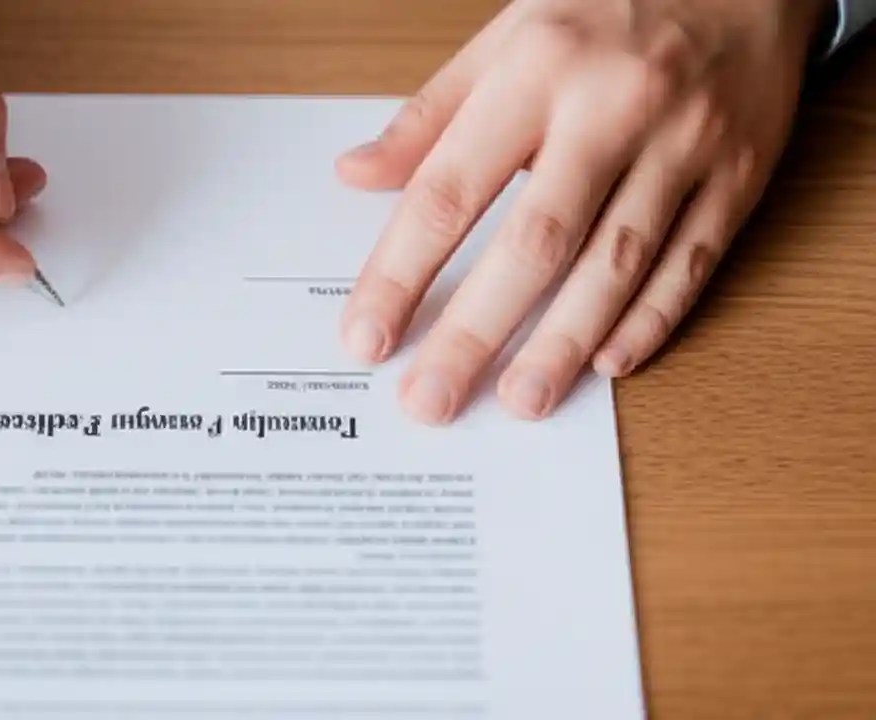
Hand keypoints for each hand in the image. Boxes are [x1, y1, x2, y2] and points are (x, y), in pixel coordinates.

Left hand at [336, 0, 829, 422]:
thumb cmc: (610, 6)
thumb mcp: (507, 36)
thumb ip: (429, 114)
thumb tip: (356, 175)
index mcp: (536, 68)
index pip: (450, 189)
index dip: (401, 272)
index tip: (367, 336)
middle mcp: (611, 108)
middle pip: (534, 242)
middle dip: (476, 331)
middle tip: (431, 400)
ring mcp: (683, 144)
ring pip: (616, 263)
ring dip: (562, 342)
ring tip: (519, 399)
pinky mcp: (740, 173)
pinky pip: (692, 261)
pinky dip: (650, 319)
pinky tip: (608, 363)